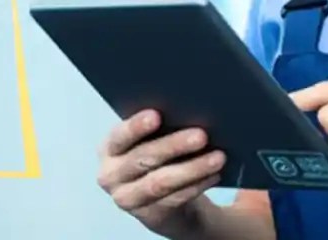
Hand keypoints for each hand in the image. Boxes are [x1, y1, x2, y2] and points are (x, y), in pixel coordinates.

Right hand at [97, 110, 225, 237]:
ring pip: (161, 182)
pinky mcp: (149, 216)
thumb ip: (158, 128)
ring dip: (193, 168)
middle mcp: (111, 175)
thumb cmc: (158, 157)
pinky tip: (214, 174)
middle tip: (201, 135)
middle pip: (143, 158)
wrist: (161, 201)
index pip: (119, 136)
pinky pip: (175, 199)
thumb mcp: (150, 142)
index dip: (136, 126)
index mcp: (109, 149)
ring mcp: (128, 199)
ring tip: (218, 157)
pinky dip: (198, 185)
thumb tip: (187, 110)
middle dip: (174, 145)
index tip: (156, 115)